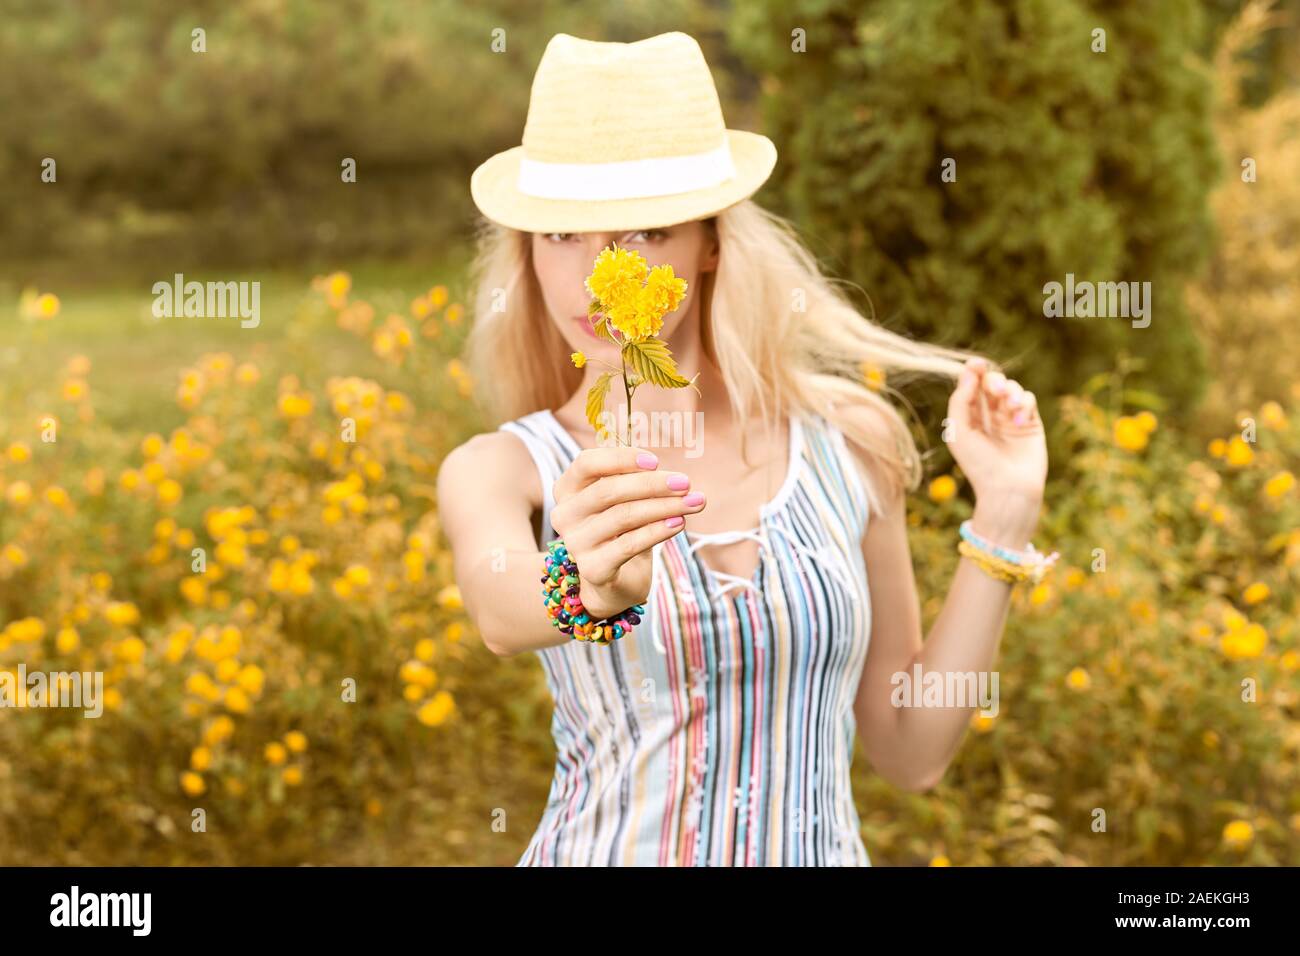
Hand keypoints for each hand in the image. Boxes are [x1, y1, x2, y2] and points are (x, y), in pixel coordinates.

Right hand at [549, 445, 705, 619]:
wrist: (614, 580)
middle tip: (685, 483)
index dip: (622, 458)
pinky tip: (679, 523)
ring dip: (664, 506)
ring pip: (624, 516)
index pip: (587, 463)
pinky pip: (630, 544)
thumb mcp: (624, 499)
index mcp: (567, 489)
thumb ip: (637, 481)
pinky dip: (658, 531)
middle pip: (608, 490)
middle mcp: (564, 515)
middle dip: (652, 484)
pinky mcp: (593, 568)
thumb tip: (673, 477)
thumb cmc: (621, 529)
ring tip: (693, 503)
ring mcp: (576, 543)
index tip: (656, 461)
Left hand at [946, 358, 1047, 545]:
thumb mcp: (959, 432)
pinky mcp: (1030, 423)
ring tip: (1010, 405)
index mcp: (969, 417)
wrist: (1007, 489)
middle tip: (995, 390)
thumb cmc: (978, 464)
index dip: (972, 372)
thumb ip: (960, 401)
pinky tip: (1018, 420)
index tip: (976, 364)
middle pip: (991, 383)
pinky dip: (1024, 403)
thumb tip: (969, 372)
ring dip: (1010, 390)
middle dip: (993, 380)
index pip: (971, 386)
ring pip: (1012, 388)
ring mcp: (1011, 419)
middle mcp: (989, 416)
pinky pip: (1028, 400)